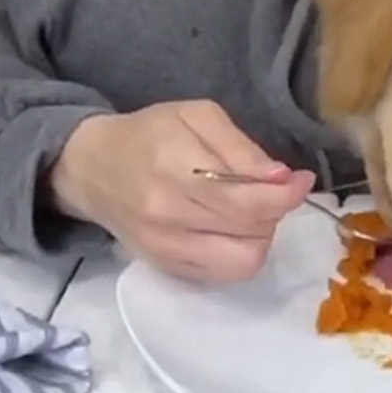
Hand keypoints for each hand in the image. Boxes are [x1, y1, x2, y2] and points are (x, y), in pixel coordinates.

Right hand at [49, 100, 314, 283]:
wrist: (91, 168)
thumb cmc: (147, 134)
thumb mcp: (194, 116)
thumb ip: (239, 146)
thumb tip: (281, 178)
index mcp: (175, 167)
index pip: (249, 200)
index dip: (287, 195)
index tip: (300, 180)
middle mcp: (168, 214)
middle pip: (252, 231)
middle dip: (274, 211)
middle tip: (267, 190)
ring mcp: (165, 247)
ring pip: (243, 262)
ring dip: (259, 237)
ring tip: (248, 213)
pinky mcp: (165, 267)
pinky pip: (222, 276)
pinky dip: (238, 254)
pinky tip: (229, 230)